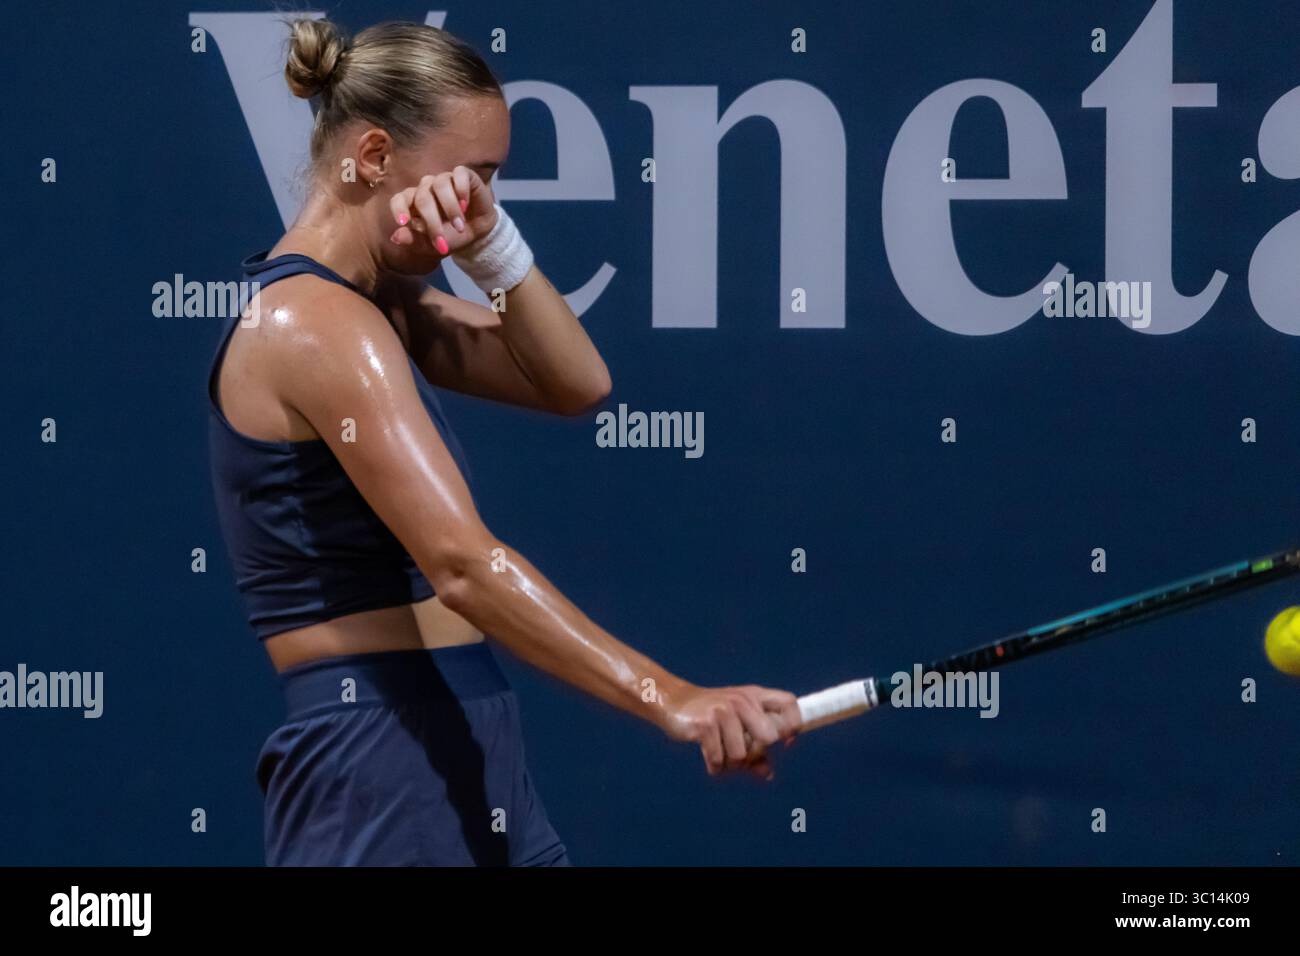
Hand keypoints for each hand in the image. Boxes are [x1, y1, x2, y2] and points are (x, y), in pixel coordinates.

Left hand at [388, 166, 497, 255]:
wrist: (477, 234)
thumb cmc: (450, 237)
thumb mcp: (431, 245)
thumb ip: (414, 240)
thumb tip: (396, 237)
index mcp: (413, 202)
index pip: (399, 199)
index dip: (399, 209)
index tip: (404, 222)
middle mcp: (426, 188)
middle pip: (423, 198)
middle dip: (432, 222)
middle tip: (442, 243)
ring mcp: (443, 180)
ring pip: (440, 184)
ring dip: (450, 208)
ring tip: (459, 226)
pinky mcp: (463, 175)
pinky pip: (459, 174)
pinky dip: (462, 189)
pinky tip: (466, 204)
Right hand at [662, 684, 801, 779]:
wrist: (674, 702)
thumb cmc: (712, 716)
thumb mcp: (737, 725)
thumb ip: (755, 748)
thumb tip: (768, 774)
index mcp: (755, 696)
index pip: (789, 703)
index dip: (794, 726)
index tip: (786, 744)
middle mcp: (742, 700)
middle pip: (770, 737)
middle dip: (757, 753)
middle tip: (742, 752)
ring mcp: (724, 710)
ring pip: (742, 754)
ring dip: (731, 763)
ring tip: (721, 754)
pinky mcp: (706, 724)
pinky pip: (720, 759)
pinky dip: (715, 765)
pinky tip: (708, 756)